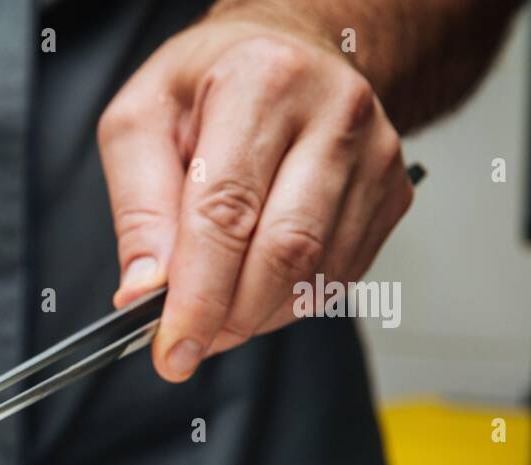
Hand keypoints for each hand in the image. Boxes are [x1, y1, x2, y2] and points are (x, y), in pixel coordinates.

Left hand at [98, 17, 414, 381]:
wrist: (287, 50)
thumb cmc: (210, 82)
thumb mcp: (141, 123)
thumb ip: (138, 209)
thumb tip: (144, 291)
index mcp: (262, 83)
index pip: (228, 211)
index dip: (199, 294)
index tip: (173, 347)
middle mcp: (333, 113)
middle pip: (284, 251)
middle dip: (229, 316)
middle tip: (189, 343)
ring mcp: (374, 155)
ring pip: (315, 275)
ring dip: (256, 314)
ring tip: (215, 305)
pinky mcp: (392, 194)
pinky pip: (337, 277)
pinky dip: (288, 301)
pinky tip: (255, 282)